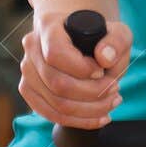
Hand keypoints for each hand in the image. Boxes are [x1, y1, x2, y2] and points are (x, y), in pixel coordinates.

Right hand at [19, 11, 131, 128]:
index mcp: (48, 26)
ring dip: (90, 109)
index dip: (82, 69)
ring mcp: (28, 71)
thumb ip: (117, 41)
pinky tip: (100, 116)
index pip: (56, 53)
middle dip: (92, 93)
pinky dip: (79, 121)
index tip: (101, 72)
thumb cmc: (98, 36)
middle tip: (115, 89)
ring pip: (56, 103)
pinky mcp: (30, 92)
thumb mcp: (117, 31)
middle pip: (57, 83)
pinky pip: (52, 115)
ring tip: (112, 101)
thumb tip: (104, 59)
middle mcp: (32, 47)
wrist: (79, 39)